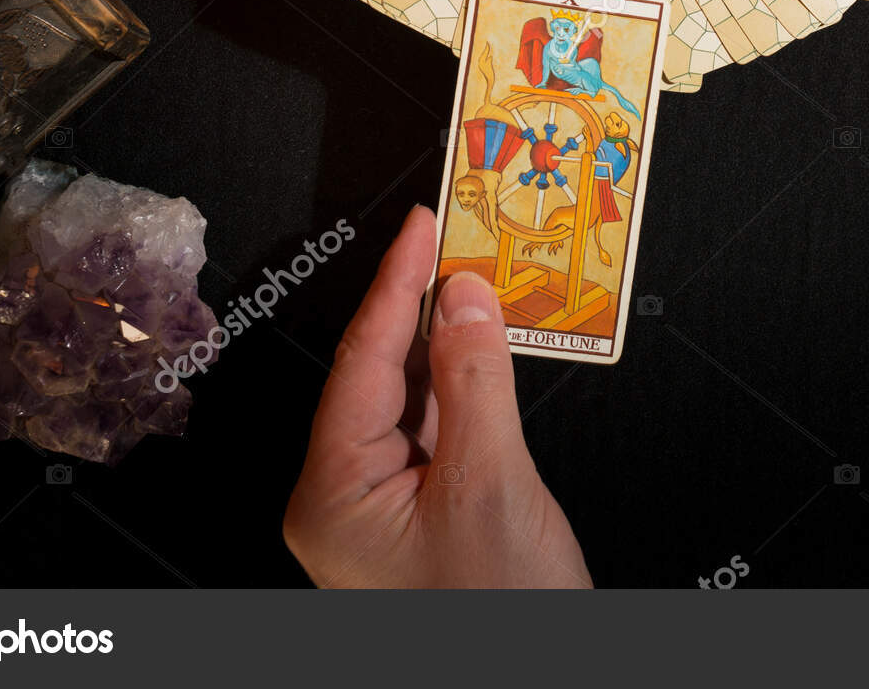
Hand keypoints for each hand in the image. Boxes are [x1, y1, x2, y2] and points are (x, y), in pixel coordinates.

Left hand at [282, 206, 591, 587]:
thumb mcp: (490, 485)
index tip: (423, 226)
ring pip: (408, 397)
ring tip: (474, 275)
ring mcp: (380, 507)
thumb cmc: (498, 616)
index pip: (362, 360)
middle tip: (454, 236)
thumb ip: (474, 380)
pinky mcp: (419, 512)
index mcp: (331, 494)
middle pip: (378, 372)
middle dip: (419, 303)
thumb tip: (464, 298)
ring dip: (443, 339)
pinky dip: (460, 382)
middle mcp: (342, 498)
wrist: (537, 685)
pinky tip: (482, 343)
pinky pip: (432, 427)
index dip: (397, 282)